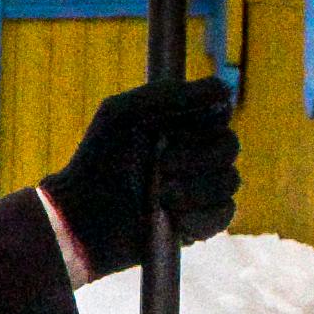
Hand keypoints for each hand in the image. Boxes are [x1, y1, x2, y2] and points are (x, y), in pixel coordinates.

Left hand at [46, 72, 241, 270]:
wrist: (83, 219)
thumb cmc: (97, 161)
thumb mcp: (123, 113)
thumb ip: (170, 94)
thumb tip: (223, 89)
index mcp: (180, 124)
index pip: (220, 113)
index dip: (206, 119)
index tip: (174, 128)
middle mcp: (195, 154)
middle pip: (230, 146)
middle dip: (197, 156)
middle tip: (160, 164)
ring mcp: (200, 190)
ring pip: (230, 180)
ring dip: (194, 188)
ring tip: (159, 195)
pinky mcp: (200, 224)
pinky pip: (224, 213)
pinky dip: (201, 216)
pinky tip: (174, 218)